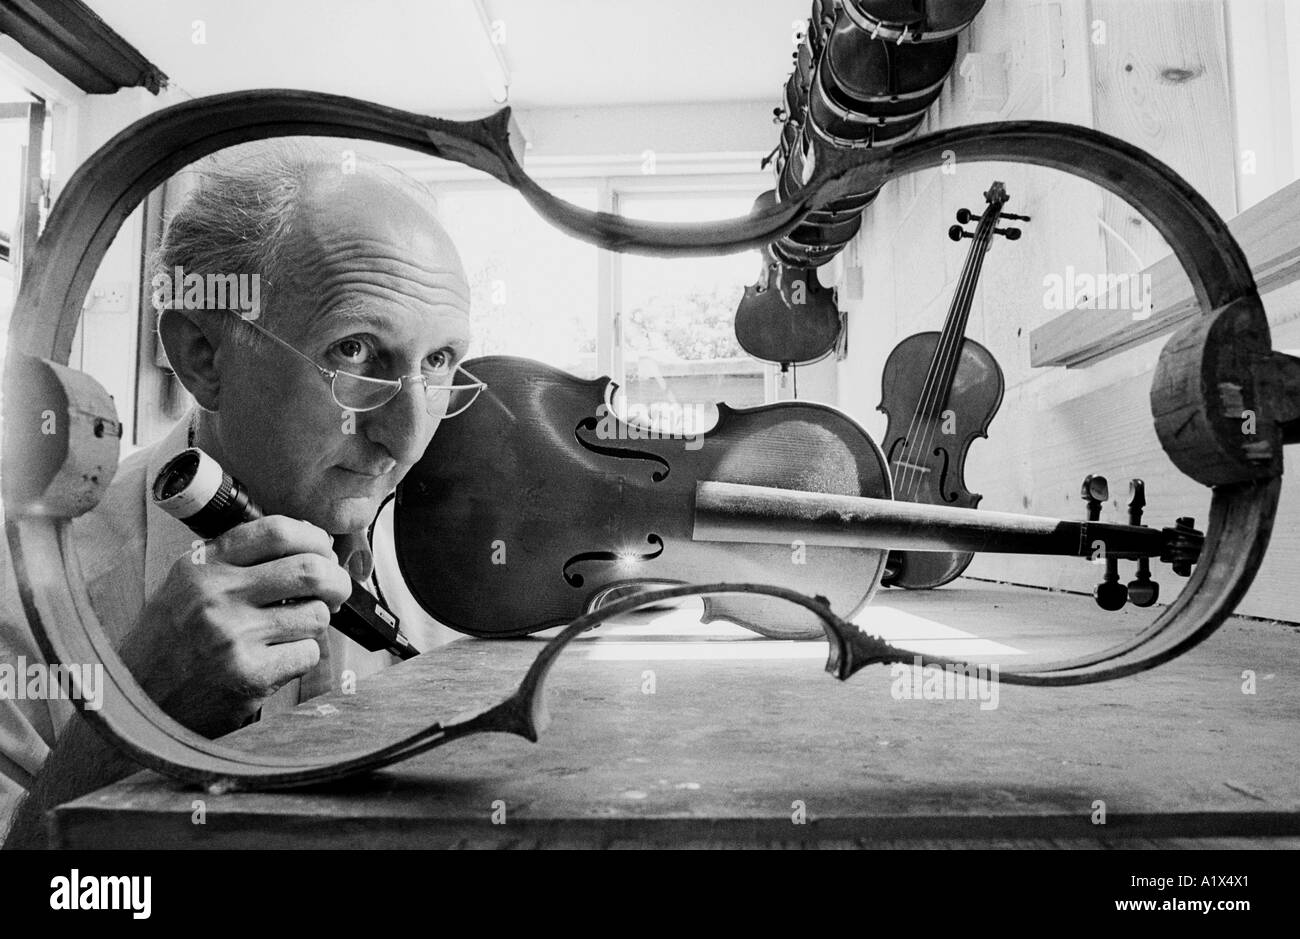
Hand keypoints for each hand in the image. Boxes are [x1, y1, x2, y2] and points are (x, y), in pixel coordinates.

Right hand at [120, 516, 352, 736]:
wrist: (135, 706)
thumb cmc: (167, 645)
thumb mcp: (186, 586)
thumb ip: (236, 562)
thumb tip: (307, 544)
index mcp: (202, 566)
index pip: (277, 531)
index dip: (314, 539)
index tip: (324, 550)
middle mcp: (216, 596)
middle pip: (310, 570)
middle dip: (336, 580)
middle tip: (336, 591)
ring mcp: (233, 637)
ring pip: (316, 614)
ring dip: (317, 622)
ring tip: (295, 630)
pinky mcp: (249, 675)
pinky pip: (308, 653)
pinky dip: (304, 655)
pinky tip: (279, 659)